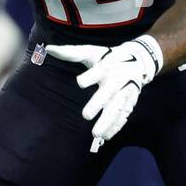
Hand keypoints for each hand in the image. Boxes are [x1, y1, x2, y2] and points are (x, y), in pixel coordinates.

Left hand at [45, 36, 162, 152]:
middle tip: (85, 116)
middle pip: (109, 92)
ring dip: (109, 122)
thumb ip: (69, 53)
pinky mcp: (131, 101)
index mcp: (107, 65)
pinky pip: (124, 115)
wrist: (139, 60)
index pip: (99, 70)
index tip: (80, 83)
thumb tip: (47, 49)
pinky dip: (117, 126)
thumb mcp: (90, 52)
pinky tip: (107, 136)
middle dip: (99, 104)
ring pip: (118, 108)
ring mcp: (126, 91)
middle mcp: (118, 78)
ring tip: (97, 134)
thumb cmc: (108, 57)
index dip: (90, 76)